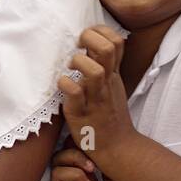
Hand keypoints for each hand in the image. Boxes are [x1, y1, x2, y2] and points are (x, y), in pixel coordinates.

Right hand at [51, 147, 125, 180]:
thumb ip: (114, 178)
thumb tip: (117, 155)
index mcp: (82, 180)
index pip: (72, 154)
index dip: (78, 146)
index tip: (94, 146)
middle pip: (58, 159)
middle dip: (73, 156)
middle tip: (91, 166)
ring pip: (56, 175)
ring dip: (74, 175)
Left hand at [56, 26, 134, 165]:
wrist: (118, 148)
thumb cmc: (109, 115)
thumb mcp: (112, 87)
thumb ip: (105, 67)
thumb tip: (89, 44)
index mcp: (113, 75)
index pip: (117, 41)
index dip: (101, 31)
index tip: (86, 37)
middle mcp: (107, 83)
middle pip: (108, 48)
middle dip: (89, 38)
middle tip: (77, 46)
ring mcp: (95, 98)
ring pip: (94, 71)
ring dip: (78, 63)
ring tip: (70, 67)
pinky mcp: (81, 114)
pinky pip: (74, 94)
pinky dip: (65, 85)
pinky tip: (62, 85)